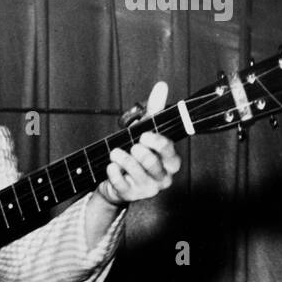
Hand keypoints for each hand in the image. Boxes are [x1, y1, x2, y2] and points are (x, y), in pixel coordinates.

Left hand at [98, 82, 180, 207]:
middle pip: (152, 164)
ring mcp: (146, 190)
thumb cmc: (135, 152)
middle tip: (131, 146)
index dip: (156, 143)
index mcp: (170, 162)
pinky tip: (110, 166)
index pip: (169, 152)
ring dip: (123, 159)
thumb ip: (154, 110)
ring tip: (114, 153)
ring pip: (136, 173)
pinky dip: (113, 172)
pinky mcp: (130, 197)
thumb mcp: (145, 130)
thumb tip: (161, 85)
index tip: (143, 135)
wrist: (117, 181)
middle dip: (139, 153)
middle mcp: (162, 178)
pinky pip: (121, 184)